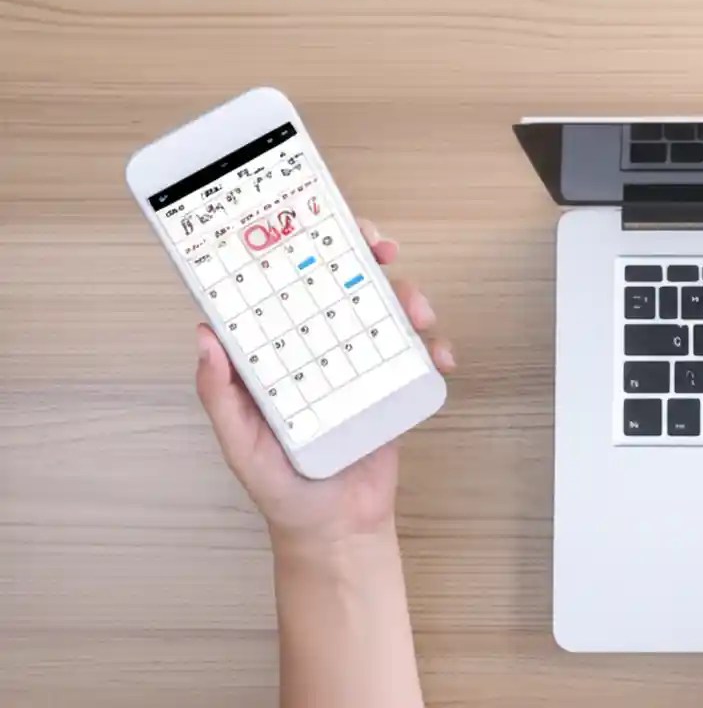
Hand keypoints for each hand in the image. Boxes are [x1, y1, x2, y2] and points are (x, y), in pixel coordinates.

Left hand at [194, 218, 455, 547]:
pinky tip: (441, 357)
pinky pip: (419, 352)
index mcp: (277, 354)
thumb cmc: (282, 490)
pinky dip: (436, 345)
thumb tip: (204, 337)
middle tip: (381, 248)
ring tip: (419, 312)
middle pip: (343, 282)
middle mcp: (319, 348)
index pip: (285, 288)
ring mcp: (360, 363)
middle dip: (364, 253)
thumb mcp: (239, 444)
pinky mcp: (395, 384)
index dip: (299, 251)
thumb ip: (220, 396)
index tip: (315, 228)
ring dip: (408, 295)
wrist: (338, 531)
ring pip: (386, 307)